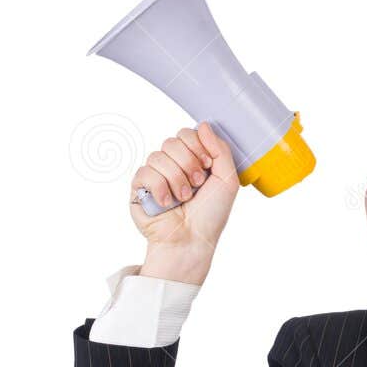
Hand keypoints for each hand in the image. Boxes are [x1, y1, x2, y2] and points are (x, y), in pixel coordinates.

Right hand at [128, 124, 241, 284]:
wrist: (191, 241)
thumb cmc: (210, 216)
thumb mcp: (227, 180)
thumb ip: (220, 149)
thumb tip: (203, 125)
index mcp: (192, 160)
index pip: (187, 134)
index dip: (197, 146)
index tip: (207, 165)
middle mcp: (172, 165)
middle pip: (172, 141)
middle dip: (188, 163)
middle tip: (197, 184)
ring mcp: (155, 176)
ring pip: (158, 156)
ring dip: (176, 179)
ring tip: (184, 198)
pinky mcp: (139, 188)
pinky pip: (144, 172)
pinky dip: (160, 188)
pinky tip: (167, 203)